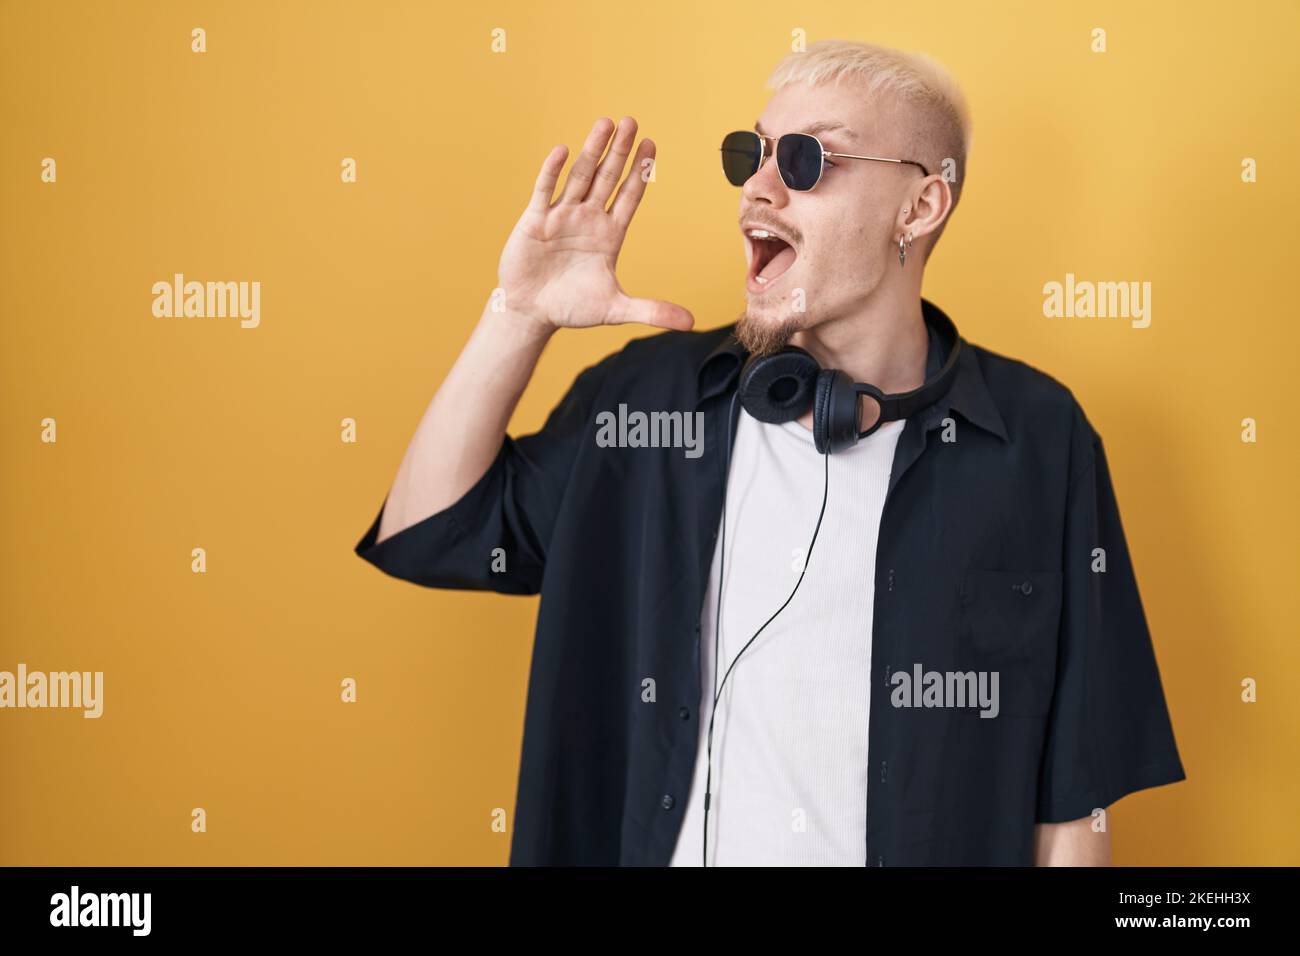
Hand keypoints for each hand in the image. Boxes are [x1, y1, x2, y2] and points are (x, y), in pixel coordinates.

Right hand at [497, 116, 693, 332]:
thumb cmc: (573, 307)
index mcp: (609, 234)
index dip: (640, 171)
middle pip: (607, 177)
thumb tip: (690, 322)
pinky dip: (553, 172)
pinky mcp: (535, 221)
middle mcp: (587, 218)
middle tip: (631, 122)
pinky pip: (545, 191)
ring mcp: (561, 216)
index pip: (629, 195)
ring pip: (579, 177)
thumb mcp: (616, 309)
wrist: (532, 312)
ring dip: (592, 150)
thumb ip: (652, 311)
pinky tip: (563, 150)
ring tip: (605, 124)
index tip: (651, 145)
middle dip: (619, 151)